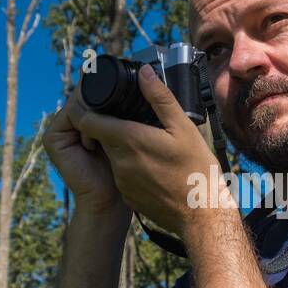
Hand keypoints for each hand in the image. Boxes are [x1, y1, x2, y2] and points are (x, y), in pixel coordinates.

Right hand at [42, 85, 127, 215]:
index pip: (94, 92)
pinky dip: (87, 127)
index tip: (129, 89)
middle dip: (104, 101)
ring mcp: (60, 128)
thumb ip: (118, 111)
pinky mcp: (52, 138)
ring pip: (81, 103)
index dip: (109, 89)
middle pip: (86, 94)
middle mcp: (71, 121)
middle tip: (121, 118)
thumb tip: (132, 79)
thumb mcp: (124, 133)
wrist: (108, 200)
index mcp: (87, 118)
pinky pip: (72, 117)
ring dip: (98, 116)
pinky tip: (94, 146)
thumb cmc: (122, 170)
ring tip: (107, 140)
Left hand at [73, 65, 231, 235]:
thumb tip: (144, 72)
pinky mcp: (128, 194)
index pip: (86, 119)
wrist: (200, 215)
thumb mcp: (183, 127)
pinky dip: (132, 165)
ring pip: (113, 153)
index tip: (96, 99)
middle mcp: (119, 161)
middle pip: (101, 135)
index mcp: (128, 140)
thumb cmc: (196, 170)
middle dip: (110, 123)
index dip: (86, 107)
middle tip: (132, 116)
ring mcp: (122, 180)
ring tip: (149, 140)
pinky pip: (123, 173)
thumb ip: (159, 97)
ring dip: (123, 144)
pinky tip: (154, 164)